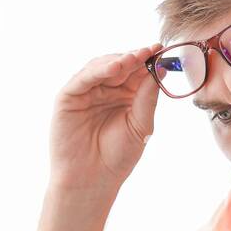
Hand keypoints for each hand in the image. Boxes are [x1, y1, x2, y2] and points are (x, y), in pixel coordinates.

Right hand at [50, 42, 163, 189]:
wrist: (92, 180)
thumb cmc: (117, 157)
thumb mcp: (140, 125)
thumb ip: (147, 99)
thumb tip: (159, 71)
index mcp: (126, 97)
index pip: (137, 72)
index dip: (149, 61)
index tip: (162, 50)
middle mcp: (106, 91)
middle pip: (120, 65)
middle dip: (135, 57)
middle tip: (150, 50)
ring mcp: (87, 92)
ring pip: (102, 67)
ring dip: (118, 60)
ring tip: (134, 58)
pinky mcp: (69, 97)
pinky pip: (83, 78)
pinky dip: (98, 70)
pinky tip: (115, 68)